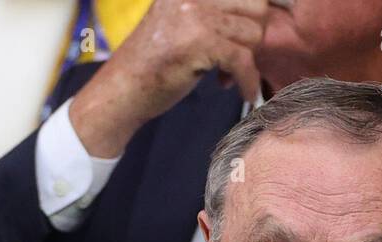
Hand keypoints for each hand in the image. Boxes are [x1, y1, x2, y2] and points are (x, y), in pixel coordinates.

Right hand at [69, 0, 269, 157]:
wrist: (121, 92)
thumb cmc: (152, 66)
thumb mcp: (180, 24)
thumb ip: (211, 15)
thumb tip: (259, 14)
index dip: (251, 17)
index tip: (240, 41)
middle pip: (256, 7)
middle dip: (252, 38)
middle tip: (235, 59)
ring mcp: (194, 15)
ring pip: (253, 33)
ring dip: (247, 60)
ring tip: (226, 76)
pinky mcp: (199, 42)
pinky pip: (243, 60)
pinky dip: (247, 81)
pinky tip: (242, 93)